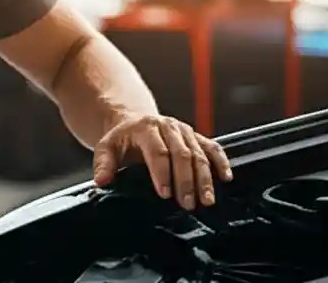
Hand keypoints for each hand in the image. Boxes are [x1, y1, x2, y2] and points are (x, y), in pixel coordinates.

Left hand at [92, 113, 232, 209]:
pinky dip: (221, 162)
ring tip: (207, 200)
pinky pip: (213, 147)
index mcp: (146, 128)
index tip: (165, 194)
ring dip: (205, 178)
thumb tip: (101, 181)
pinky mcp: (197, 137)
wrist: (134, 122)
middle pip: (182, 154)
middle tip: (188, 204)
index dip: (162, 173)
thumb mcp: (106, 147)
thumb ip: (103, 163)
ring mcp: (185, 131)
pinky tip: (226, 178)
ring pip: (199, 153)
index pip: (157, 151)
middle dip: (186, 181)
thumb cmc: (122, 140)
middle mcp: (168, 127)